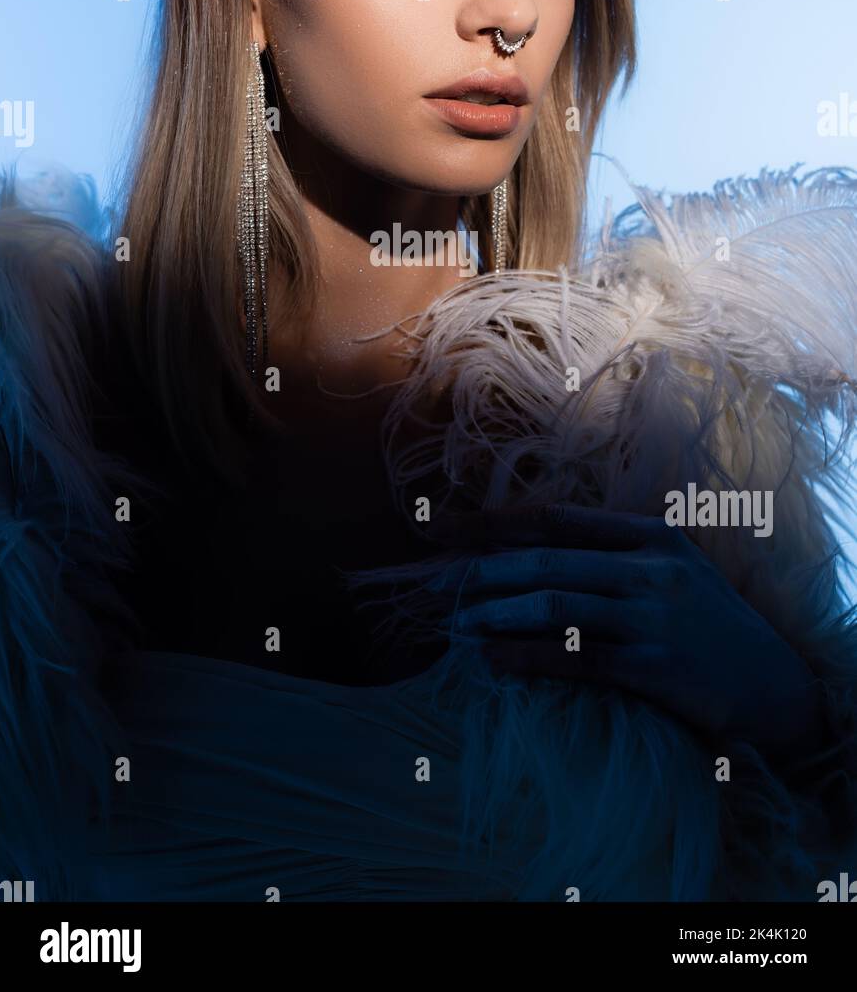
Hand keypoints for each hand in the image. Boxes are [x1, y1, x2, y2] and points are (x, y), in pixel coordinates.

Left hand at [426, 503, 826, 762]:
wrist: (781, 692)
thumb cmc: (713, 631)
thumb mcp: (673, 574)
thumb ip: (613, 557)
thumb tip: (532, 553)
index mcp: (650, 537)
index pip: (554, 519)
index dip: (492, 522)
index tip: (441, 527)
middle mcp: (651, 569)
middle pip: (545, 560)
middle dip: (480, 571)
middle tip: (431, 584)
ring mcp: (655, 617)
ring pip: (555, 605)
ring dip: (497, 613)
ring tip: (456, 623)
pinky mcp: (657, 668)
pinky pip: (577, 658)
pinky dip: (528, 657)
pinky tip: (494, 660)